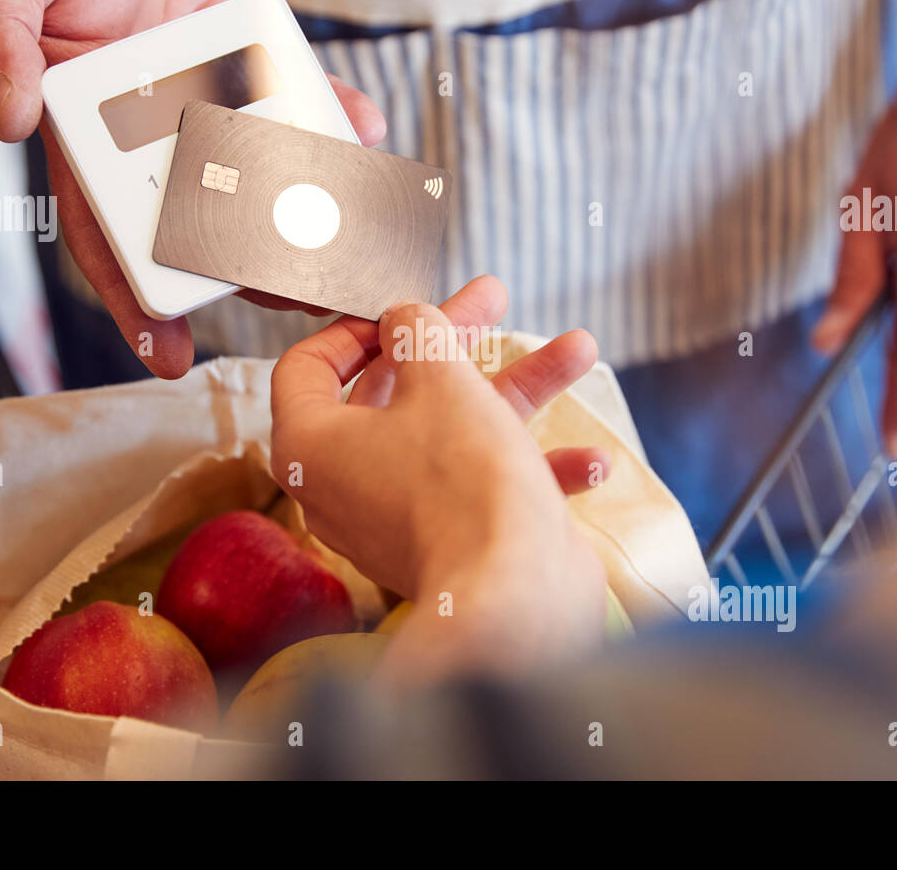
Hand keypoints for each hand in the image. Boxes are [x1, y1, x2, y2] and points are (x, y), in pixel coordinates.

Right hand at [0, 0, 385, 377]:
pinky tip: (362, 138)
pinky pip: (303, 113)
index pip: (109, 238)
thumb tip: (6, 117)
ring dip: (309, 224)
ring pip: (265, 189)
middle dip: (252, 277)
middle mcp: (160, 143)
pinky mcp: (262, 76)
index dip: (133, 301)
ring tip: (350, 252)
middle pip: (206, 233)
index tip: (167, 353)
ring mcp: (219, 114)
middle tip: (302, 304)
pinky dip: (336, 128)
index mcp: (95, 142)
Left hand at [270, 276, 608, 684]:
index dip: (355, 325)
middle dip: (454, 339)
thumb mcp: (442, 376)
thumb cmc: (462, 485)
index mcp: (312, 445)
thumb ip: (420, 329)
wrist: (511, 594)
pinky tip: (590, 461)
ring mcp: (398, 516)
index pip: (306, 368)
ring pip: (453, 432)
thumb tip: (408, 318)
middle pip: (393, 391)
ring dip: (518, 389)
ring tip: (575, 350)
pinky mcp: (450, 542)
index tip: (402, 306)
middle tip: (491, 301)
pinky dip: (533, 465)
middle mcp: (345, 485)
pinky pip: (484, 488)